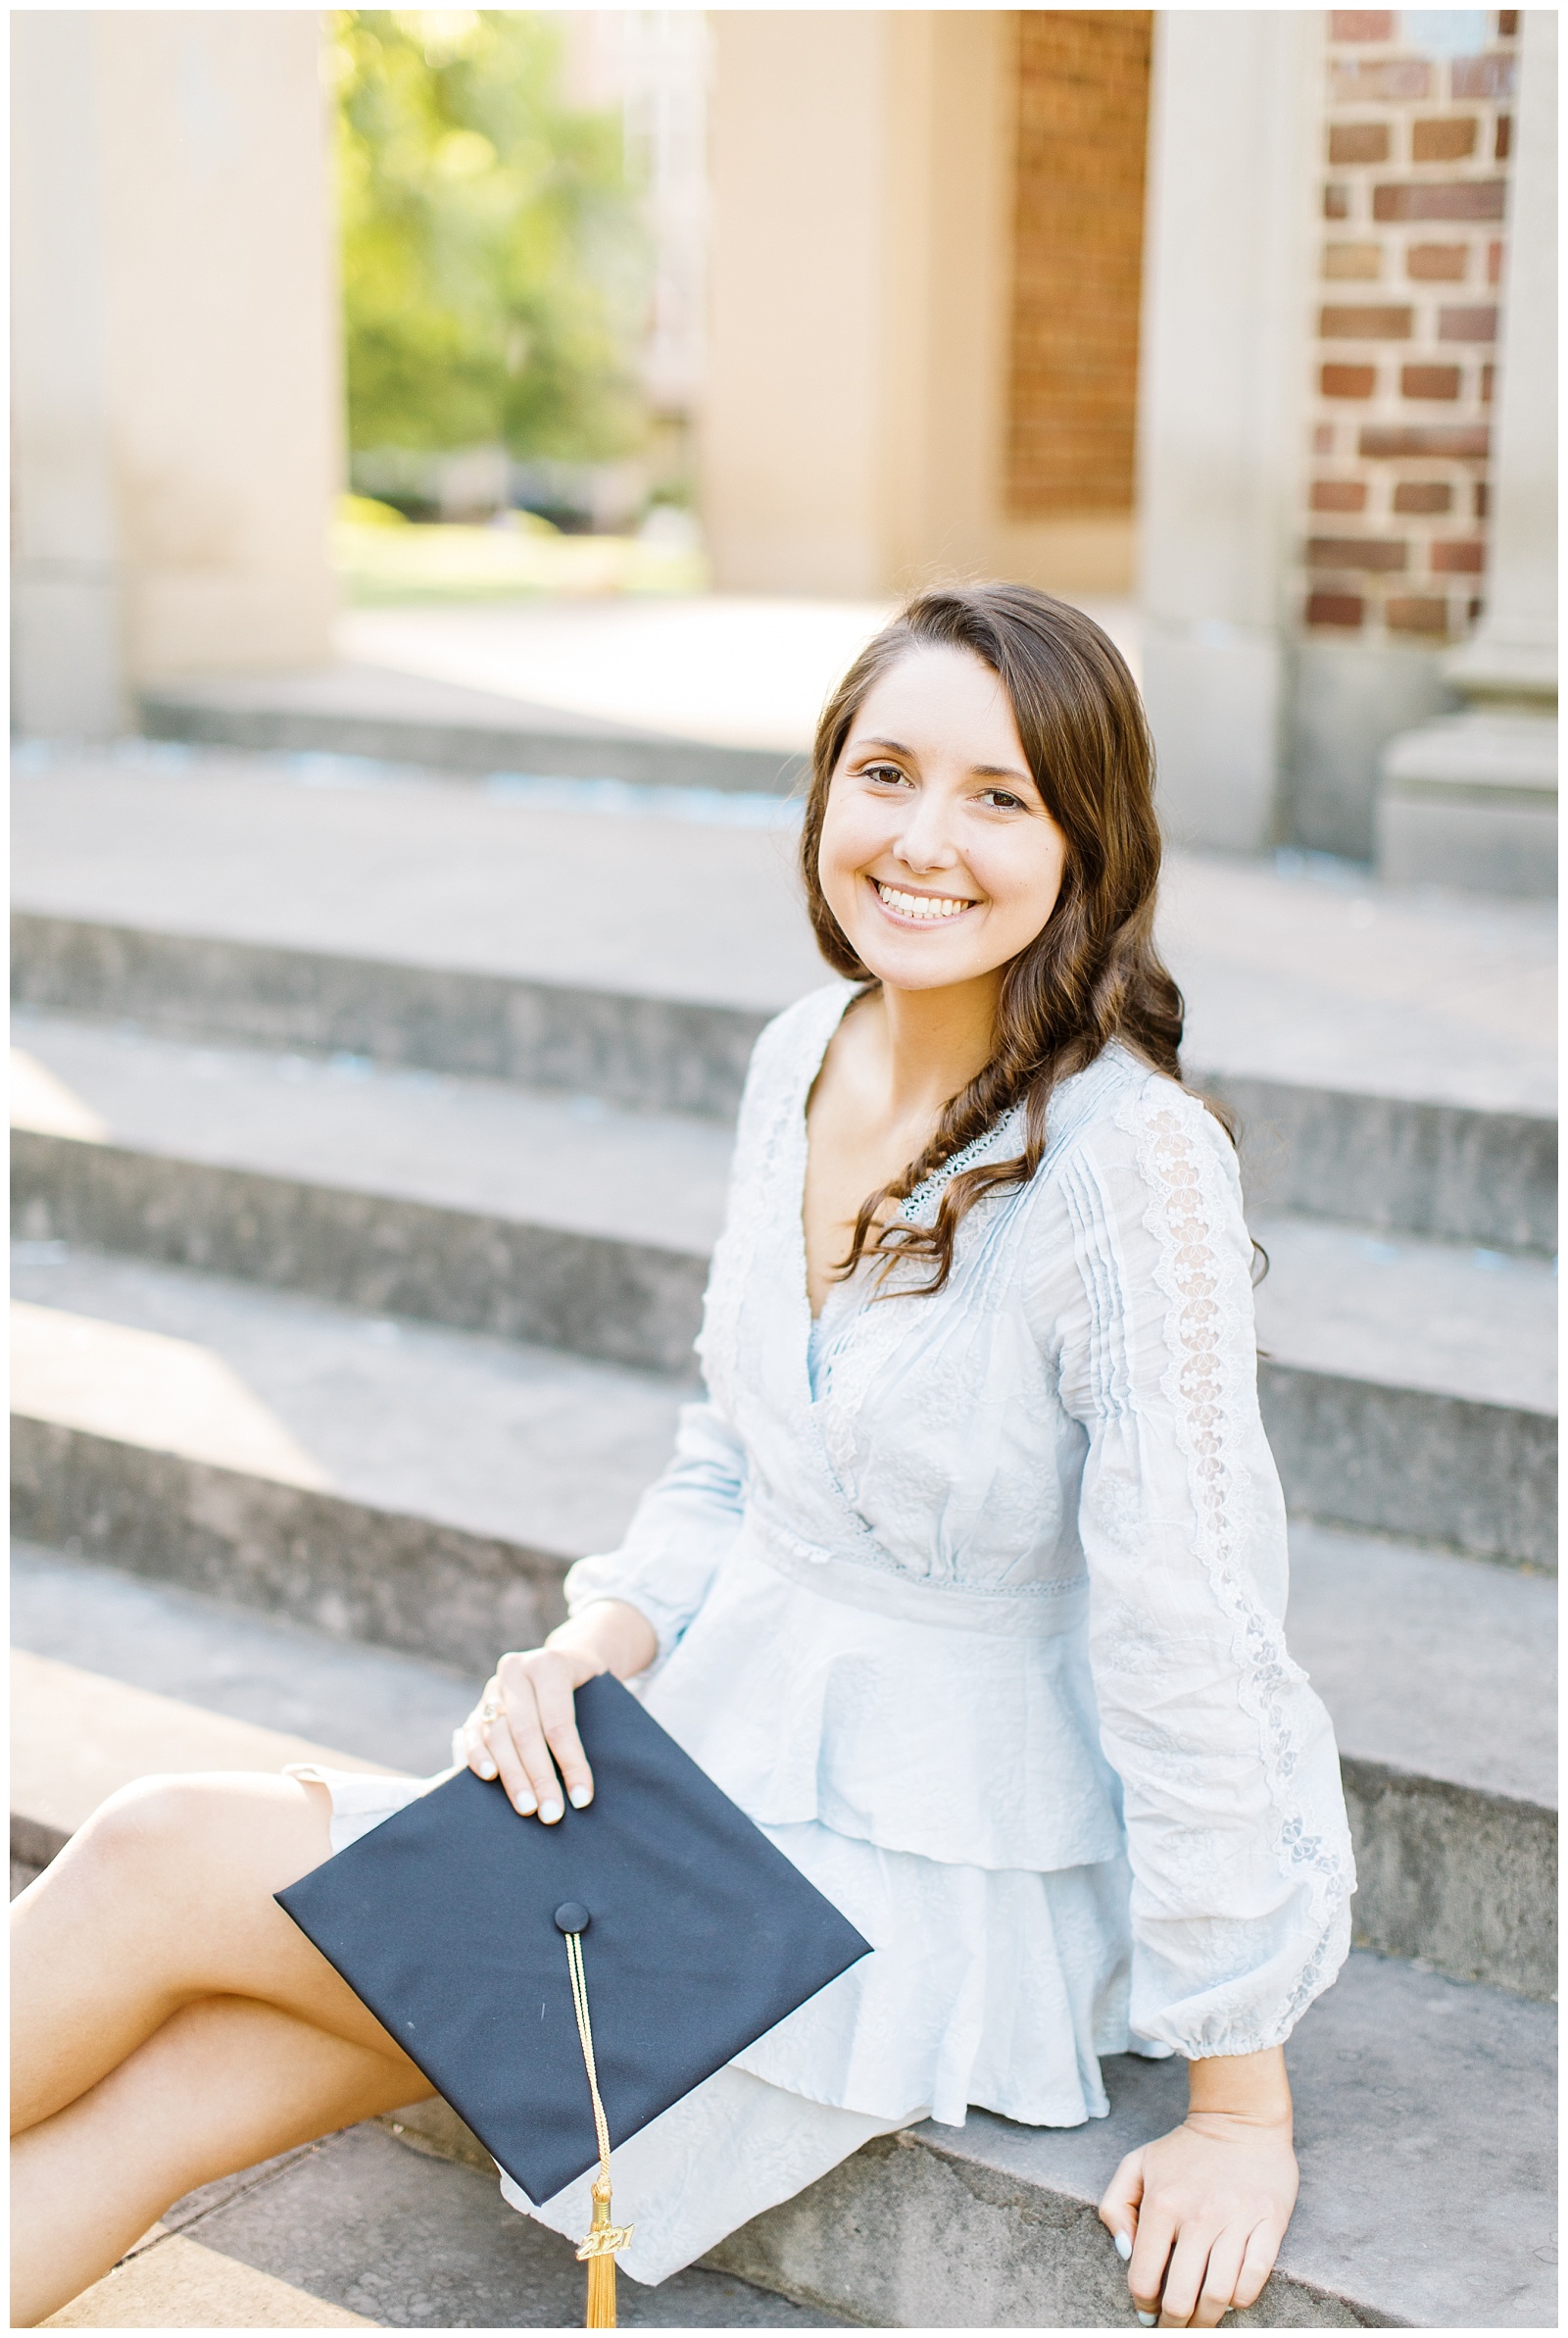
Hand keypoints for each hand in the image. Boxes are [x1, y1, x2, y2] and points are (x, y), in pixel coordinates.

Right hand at [458, 1601, 656, 1822]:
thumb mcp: (597, 1693)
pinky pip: (472, 1733)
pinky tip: (489, 1778)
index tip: (582, 1799)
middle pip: (526, 1733)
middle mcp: (516, 1671)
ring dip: (512, 1777)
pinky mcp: (477, 1705)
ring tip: (527, 1808)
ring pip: (497, 1736)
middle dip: (539, 1778)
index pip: (559, 1723)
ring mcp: (494, 1687)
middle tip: (551, 1814)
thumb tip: (585, 1791)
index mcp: (549, 1665)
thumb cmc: (588, 1687)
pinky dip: (477, 1757)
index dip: (571, 1764)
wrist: (566, 1659)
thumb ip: (588, 1729)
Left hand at [1098, 2054, 1296, 2326]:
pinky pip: (1254, 2278)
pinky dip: (1241, 2299)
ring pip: (1219, 2295)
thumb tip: (1125, 2253)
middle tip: (1174, 2328)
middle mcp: (1197, 2215)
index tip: (1147, 2313)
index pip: (1144, 2277)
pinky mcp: (1269, 2221)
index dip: (1143, 2305)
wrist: (1239, 2117)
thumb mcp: (1136, 2164)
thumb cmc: (1184, 2148)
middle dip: (1175, 2324)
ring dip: (1207, 2319)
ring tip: (1201, 2321)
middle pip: (1181, 2296)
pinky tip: (1231, 2298)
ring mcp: (1235, 2219)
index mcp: (1161, 2203)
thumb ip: (1116, 2206)